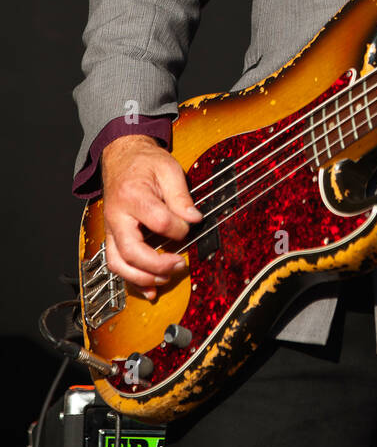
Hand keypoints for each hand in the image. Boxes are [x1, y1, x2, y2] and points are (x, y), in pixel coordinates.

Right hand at [101, 135, 201, 299]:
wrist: (121, 157)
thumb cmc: (144, 162)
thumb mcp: (168, 168)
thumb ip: (181, 196)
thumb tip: (194, 220)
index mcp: (132, 195)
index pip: (157, 221)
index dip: (178, 228)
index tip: (190, 225)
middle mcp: (117, 216)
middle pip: (131, 250)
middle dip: (157, 265)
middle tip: (180, 265)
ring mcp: (112, 229)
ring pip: (118, 263)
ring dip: (142, 278)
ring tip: (165, 279)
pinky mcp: (113, 237)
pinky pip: (116, 264)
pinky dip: (132, 281)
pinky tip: (149, 290)